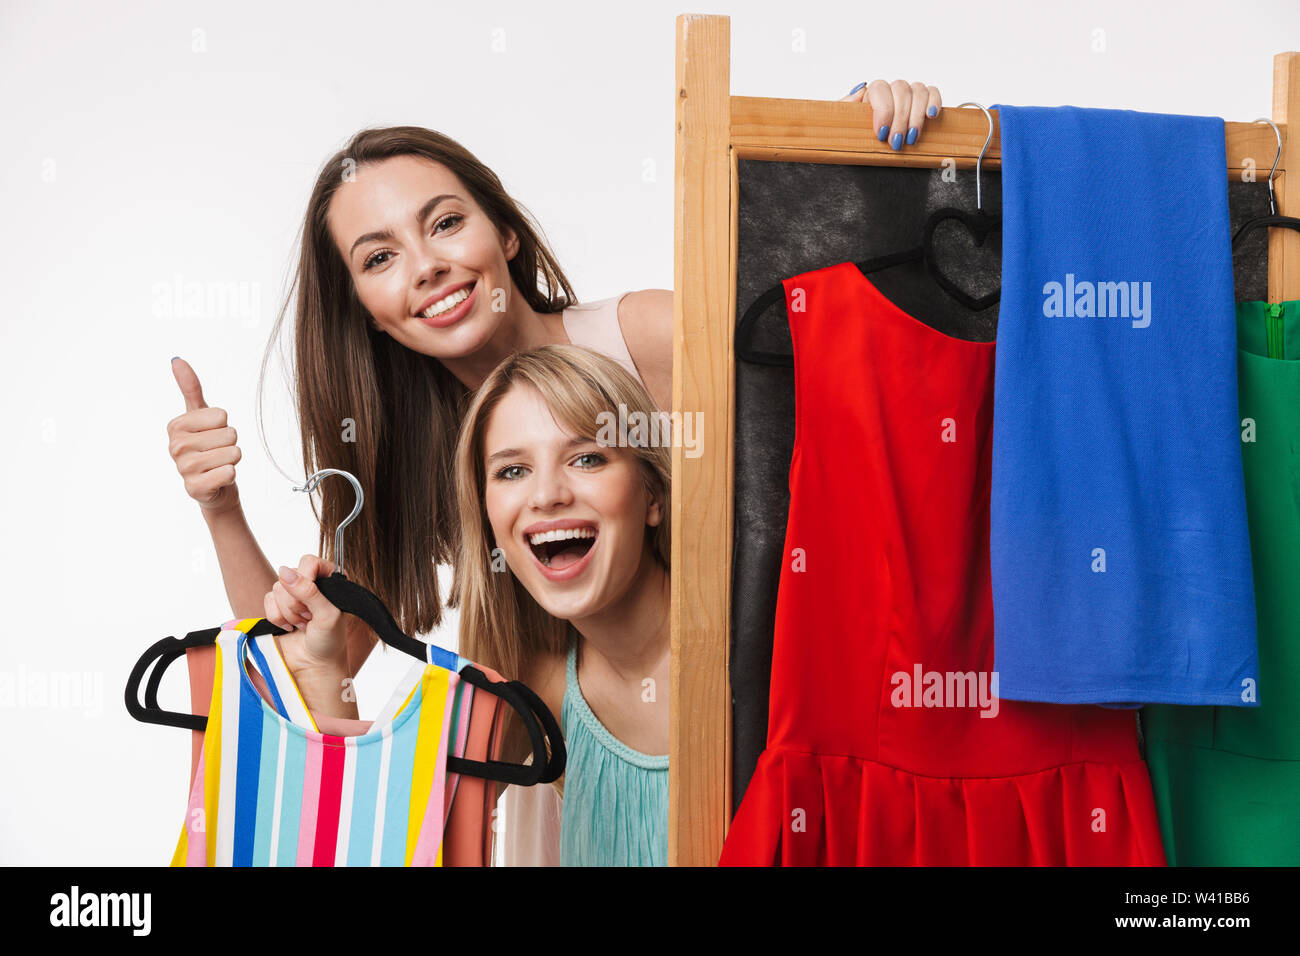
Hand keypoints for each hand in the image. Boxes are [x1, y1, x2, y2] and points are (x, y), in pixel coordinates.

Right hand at [167, 357, 241, 514]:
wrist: (214, 486)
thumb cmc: (208, 447)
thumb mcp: (201, 416)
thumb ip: (190, 388)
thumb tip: (176, 359)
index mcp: (176, 426)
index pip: (221, 416)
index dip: (224, 426)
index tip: (212, 435)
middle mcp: (175, 446)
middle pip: (230, 434)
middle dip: (230, 444)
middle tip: (217, 453)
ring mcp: (183, 468)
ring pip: (233, 453)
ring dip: (232, 460)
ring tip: (218, 464)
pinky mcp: (194, 488)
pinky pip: (229, 473)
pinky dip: (230, 476)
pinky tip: (218, 478)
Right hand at [264, 555, 348, 668]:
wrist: (314, 664)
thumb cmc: (329, 640)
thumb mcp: (327, 615)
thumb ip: (309, 592)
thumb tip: (284, 572)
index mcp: (329, 579)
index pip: (309, 561)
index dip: (305, 580)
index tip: (312, 601)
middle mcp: (310, 582)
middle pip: (288, 576)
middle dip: (297, 603)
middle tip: (310, 618)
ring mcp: (292, 594)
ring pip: (276, 589)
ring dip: (288, 613)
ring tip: (303, 624)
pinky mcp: (277, 606)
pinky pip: (267, 601)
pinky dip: (277, 618)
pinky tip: (290, 627)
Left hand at [841, 79, 941, 150]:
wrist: (863, 155)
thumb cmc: (854, 141)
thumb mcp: (842, 126)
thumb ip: (844, 107)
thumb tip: (860, 90)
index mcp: (871, 95)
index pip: (880, 88)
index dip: (883, 109)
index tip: (881, 133)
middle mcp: (890, 92)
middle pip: (901, 90)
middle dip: (900, 119)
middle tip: (896, 143)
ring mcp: (909, 96)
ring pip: (918, 91)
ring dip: (916, 116)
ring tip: (911, 138)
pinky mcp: (924, 104)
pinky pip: (932, 93)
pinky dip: (934, 102)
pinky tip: (931, 116)